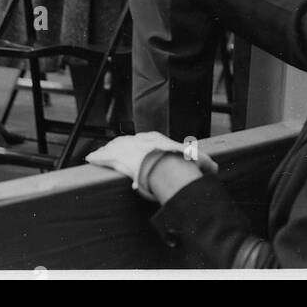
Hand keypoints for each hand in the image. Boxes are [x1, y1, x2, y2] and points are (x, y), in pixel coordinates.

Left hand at [85, 131, 215, 201]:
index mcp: (155, 138)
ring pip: (114, 148)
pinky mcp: (113, 156)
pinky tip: (90, 159)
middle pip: (129, 142)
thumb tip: (216, 168)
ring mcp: (125, 146)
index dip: (145, 148)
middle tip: (120, 155)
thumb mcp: (191, 159)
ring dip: (107, 153)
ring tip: (101, 156)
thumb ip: (202, 162)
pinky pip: (102, 155)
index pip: (149, 141)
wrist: (157, 162)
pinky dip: (96, 157)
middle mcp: (139, 139)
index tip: (143, 155)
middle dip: (124, 148)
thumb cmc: (174, 160)